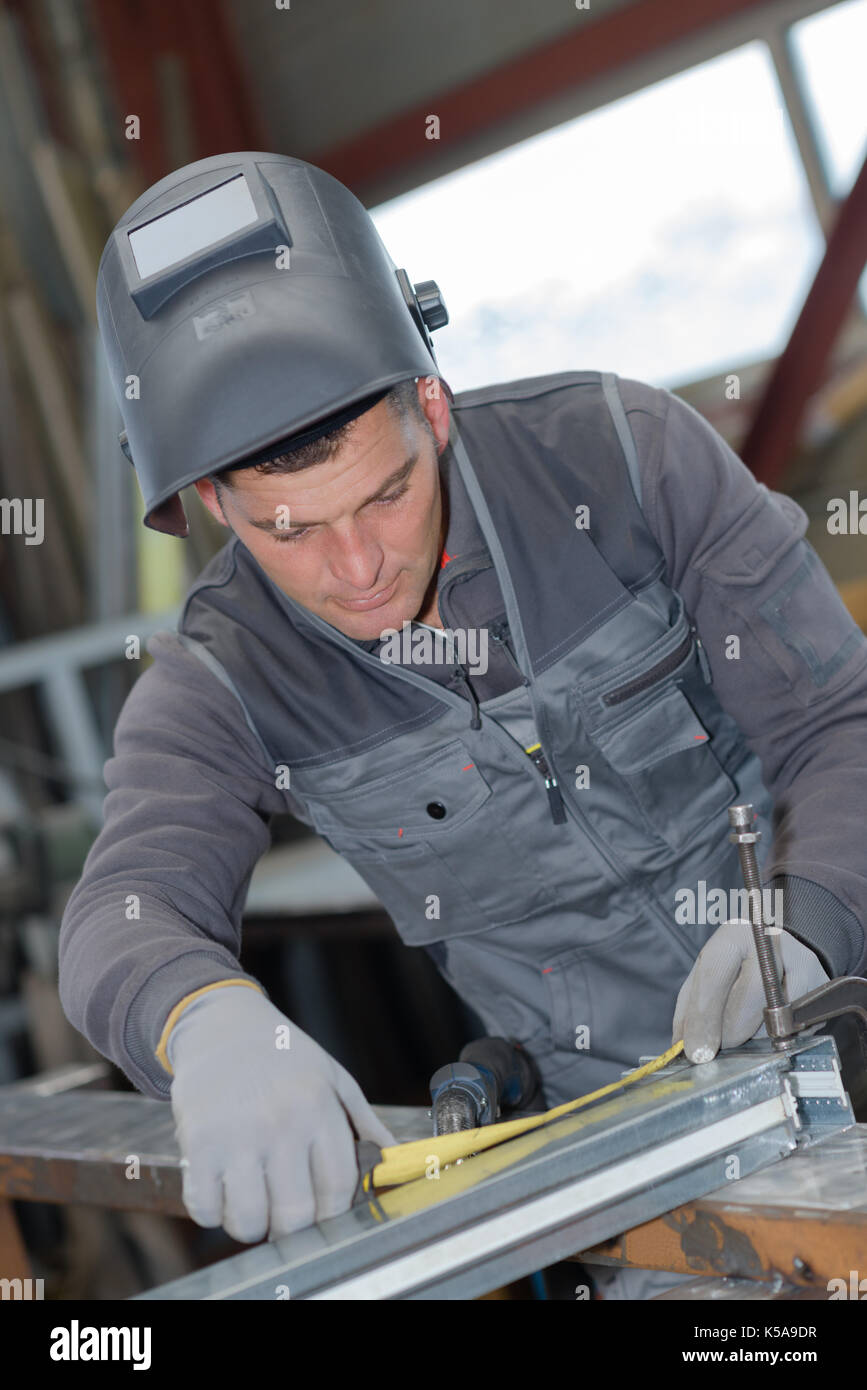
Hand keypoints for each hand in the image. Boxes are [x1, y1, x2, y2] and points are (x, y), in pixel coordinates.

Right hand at [167, 985, 395, 1242]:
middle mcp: (280, 1123)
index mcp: (318, 1108)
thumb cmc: (282, 1057)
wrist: (221, 1024)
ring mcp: (236, 1135)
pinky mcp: (198, 1143)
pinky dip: (213, 1212)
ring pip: (248, 1221)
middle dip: (292, 1230)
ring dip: (250, 1225)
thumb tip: (395, 1159)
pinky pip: (206, 1209)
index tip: (323, 1219)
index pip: (337, 1187)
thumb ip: (363, 1122)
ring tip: (251, 1201)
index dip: (333, 1215)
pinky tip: (221, 1189)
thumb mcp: (332, 1077)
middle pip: (294, 1215)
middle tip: (284, 1218)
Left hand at [672, 919, 828, 1062]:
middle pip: (749, 1000)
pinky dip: (780, 1032)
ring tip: (749, 1019)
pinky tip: (771, 1017)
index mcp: (733, 935)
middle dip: (730, 1032)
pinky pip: (799, 1025)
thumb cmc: (736, 961)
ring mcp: (802, 961)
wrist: (779, 941)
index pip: (714, 977)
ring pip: (776, 1018)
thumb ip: (691, 1007)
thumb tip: (684, 1047)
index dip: (703, 1018)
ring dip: (756, 1033)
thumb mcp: (707, 972)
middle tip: (722, 1042)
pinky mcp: (822, 983)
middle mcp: (771, 943)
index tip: (696, 1051)